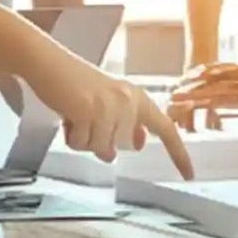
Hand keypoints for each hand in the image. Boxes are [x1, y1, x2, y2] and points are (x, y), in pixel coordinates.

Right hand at [25, 50, 194, 178]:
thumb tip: (139, 144)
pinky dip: (71, 137)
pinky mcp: (90, 112)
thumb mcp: (108, 102)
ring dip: (82, 139)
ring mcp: (110, 107)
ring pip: (99, 149)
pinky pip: (82, 145)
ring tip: (75, 115)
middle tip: (83, 119)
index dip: (178, 154)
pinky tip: (67, 116)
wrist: (48, 62)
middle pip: (117, 148)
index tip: (189, 174)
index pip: (166, 129)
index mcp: (137, 98)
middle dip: (96, 142)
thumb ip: (126, 123)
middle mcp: (129, 102)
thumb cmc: (75, 83)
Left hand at [170, 63, 237, 126]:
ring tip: (177, 98)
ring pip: (219, 87)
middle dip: (195, 83)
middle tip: (174, 89)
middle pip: (217, 77)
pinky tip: (200, 105)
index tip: (188, 78)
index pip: (226, 70)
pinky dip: (215, 101)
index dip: (205, 74)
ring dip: (197, 93)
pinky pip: (233, 99)